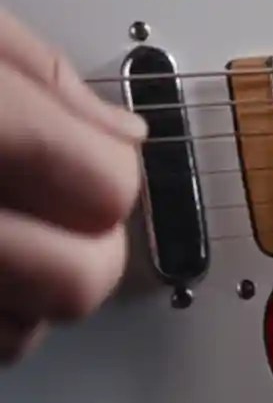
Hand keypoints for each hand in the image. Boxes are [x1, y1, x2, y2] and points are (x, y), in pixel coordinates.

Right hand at [0, 7, 146, 363]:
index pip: (105, 187)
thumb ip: (41, 74)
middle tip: (64, 204)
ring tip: (12, 230)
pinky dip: (1, 313)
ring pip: (32, 328)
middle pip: (83, 276)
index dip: (115, 170)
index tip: (98, 156)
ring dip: (39, 287)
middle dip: (93, 241)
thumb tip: (128, 130)